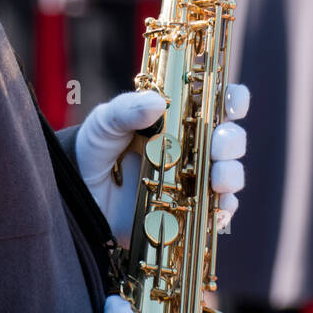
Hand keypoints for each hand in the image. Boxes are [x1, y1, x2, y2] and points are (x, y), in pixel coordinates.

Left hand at [75, 84, 248, 244]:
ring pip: (231, 175)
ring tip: (216, 180)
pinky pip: (219, 212)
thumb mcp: (104, 123)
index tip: (232, 104)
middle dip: (232, 141)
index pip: (216, 104)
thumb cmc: (95, 150)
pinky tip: (215, 208)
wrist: (79, 196)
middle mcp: (193, 148)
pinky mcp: (189, 212)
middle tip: (217, 146)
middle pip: (230, 140)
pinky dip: (223, 210)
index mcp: (178, 118)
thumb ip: (126, 109)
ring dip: (231, 175)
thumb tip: (158, 102)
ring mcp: (194, 181)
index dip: (233, 101)